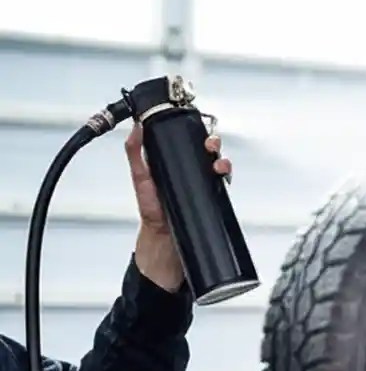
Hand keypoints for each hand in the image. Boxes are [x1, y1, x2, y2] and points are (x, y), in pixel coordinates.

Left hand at [127, 124, 232, 292]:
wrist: (163, 240)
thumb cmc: (152, 211)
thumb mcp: (140, 179)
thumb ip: (135, 153)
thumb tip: (134, 130)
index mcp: (174, 165)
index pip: (189, 144)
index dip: (196, 135)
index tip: (196, 132)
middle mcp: (191, 173)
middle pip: (208, 152)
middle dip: (213, 145)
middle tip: (210, 146)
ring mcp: (203, 186)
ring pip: (219, 166)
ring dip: (222, 161)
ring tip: (217, 165)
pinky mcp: (213, 198)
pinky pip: (224, 185)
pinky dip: (226, 178)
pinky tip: (221, 178)